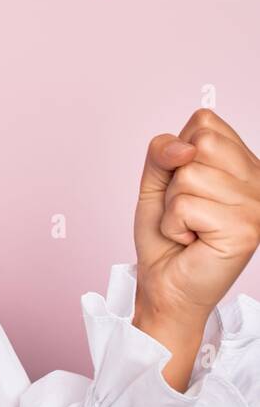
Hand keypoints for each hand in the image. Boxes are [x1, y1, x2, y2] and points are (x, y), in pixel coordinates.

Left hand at [133, 108, 259, 388]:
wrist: (164, 284)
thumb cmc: (164, 235)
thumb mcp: (157, 182)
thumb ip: (163, 152)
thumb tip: (186, 146)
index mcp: (244, 165)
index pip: (205, 122)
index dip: (178, 153)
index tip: (184, 184)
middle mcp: (258, 181)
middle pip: (199, 142)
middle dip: (175, 177)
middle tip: (184, 209)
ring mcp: (256, 205)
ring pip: (188, 176)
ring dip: (172, 206)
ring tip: (188, 227)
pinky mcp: (245, 229)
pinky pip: (184, 205)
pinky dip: (173, 225)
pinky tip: (191, 240)